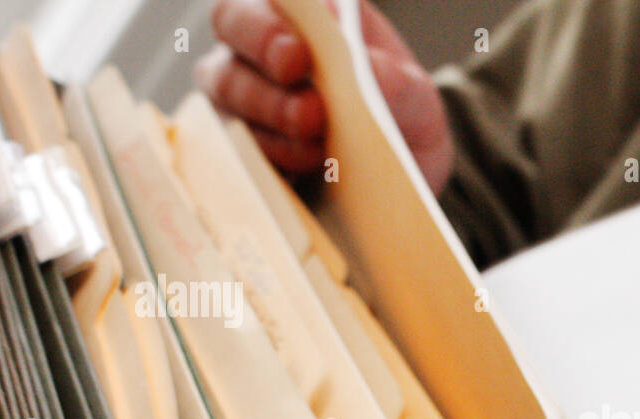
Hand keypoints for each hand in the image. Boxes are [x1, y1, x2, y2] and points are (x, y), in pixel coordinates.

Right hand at [198, 0, 453, 190]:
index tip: (297, 57)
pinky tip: (303, 181)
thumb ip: (394, 78)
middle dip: (267, 94)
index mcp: (290, 23)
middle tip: (311, 115)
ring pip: (231, 121)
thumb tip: (370, 70)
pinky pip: (244, 171)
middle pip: (226, 69)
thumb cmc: (402, 109)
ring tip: (318, 151)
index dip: (264, 31)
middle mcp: (253, 63)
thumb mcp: (413, 92)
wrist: (410, 170)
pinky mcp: (251, 165)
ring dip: (274, 137)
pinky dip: (274, 174)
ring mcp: (246, 115)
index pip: (249, 12)